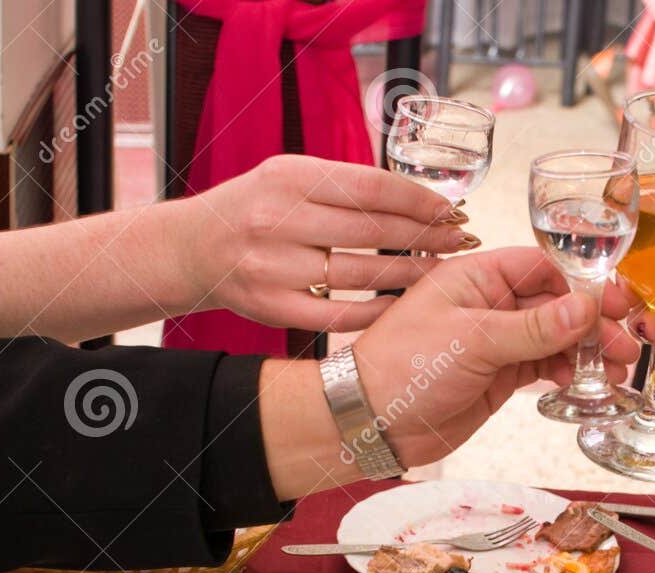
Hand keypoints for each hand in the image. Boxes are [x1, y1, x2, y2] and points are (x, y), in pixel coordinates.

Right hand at [171, 154, 475, 332]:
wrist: (195, 248)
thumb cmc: (257, 208)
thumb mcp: (290, 177)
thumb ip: (344, 184)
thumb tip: (417, 196)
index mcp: (289, 178)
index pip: (371, 187)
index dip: (419, 199)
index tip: (452, 209)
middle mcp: (279, 220)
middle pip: (373, 231)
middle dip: (425, 236)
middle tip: (460, 240)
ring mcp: (275, 267)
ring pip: (362, 274)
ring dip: (411, 274)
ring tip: (440, 271)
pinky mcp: (274, 307)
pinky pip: (341, 314)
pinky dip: (380, 310)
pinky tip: (405, 305)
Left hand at [352, 247, 638, 469]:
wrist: (370, 422)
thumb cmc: (404, 368)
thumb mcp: (472, 341)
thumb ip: (533, 328)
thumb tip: (585, 309)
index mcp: (476, 277)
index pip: (543, 267)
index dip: (583, 284)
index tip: (616, 303)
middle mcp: (488, 303)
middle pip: (556, 304)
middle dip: (593, 323)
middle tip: (624, 345)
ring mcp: (494, 341)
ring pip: (554, 338)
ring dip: (586, 352)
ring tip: (614, 371)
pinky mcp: (497, 375)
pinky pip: (543, 365)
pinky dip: (567, 372)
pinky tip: (585, 382)